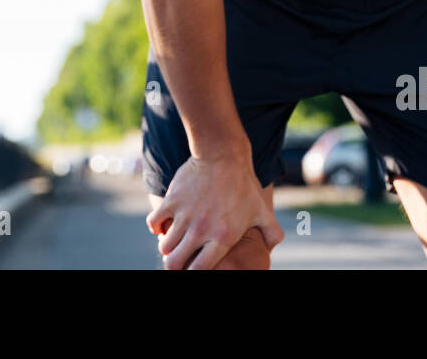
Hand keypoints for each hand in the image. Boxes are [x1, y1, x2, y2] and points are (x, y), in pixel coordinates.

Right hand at [146, 153, 284, 269]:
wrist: (223, 155)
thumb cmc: (244, 184)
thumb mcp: (262, 210)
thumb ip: (271, 233)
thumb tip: (273, 247)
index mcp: (222, 238)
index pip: (199, 271)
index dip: (194, 272)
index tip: (194, 266)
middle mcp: (201, 230)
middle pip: (175, 264)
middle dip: (176, 265)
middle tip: (180, 257)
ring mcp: (184, 216)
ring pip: (164, 246)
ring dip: (168, 246)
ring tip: (174, 240)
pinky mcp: (171, 201)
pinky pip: (153, 223)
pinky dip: (156, 226)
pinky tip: (164, 223)